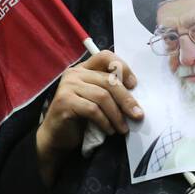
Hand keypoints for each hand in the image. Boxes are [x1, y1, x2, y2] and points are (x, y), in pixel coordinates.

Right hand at [35, 50, 140, 187]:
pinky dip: (105, 121)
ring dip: (117, 115)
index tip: (134, 85)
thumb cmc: (79, 118)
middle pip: (108, 80)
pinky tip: (109, 130)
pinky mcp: (64, 101)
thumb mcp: (96, 100)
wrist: (56, 137)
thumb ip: (109, 90)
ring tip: (122, 128)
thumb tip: (135, 95)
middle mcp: (74, 73)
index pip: (105, 56)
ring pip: (102, 96)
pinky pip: (92, 110)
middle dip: (126, 99)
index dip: (123, 67)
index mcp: (84, 68)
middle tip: (137, 115)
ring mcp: (67, 86)